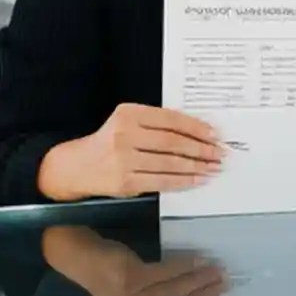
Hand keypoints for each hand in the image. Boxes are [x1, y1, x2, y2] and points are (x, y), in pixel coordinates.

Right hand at [39, 103, 226, 200]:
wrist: (77, 166)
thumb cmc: (108, 142)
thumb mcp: (127, 123)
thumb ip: (155, 125)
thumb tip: (197, 133)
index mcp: (128, 114)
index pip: (170, 119)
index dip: (195, 127)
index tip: (214, 133)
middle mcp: (125, 134)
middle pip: (172, 142)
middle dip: (201, 148)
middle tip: (218, 153)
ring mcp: (124, 159)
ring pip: (170, 163)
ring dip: (196, 166)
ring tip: (212, 168)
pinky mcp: (125, 181)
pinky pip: (162, 181)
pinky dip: (183, 181)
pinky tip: (196, 180)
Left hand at [42, 226, 227, 295]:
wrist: (79, 256)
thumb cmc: (107, 270)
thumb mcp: (133, 291)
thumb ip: (157, 295)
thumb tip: (193, 286)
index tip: (219, 295)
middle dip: (205, 293)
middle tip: (225, 281)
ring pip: (174, 290)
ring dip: (199, 279)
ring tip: (217, 269)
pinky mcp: (130, 280)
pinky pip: (165, 273)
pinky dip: (184, 266)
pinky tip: (197, 260)